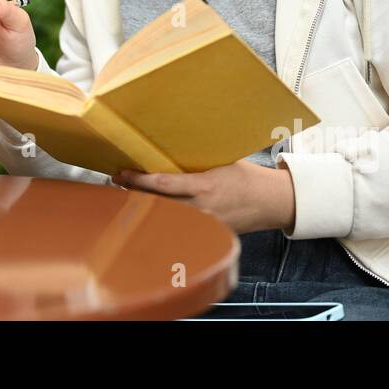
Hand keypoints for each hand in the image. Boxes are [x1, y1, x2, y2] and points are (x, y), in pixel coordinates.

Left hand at [112, 161, 296, 233]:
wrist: (272, 202)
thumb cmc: (247, 178)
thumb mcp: (222, 162)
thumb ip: (196, 163)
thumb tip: (169, 152)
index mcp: (205, 186)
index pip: (164, 184)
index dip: (139, 180)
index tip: (122, 173)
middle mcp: (201, 208)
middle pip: (158, 205)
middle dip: (135, 194)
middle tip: (117, 182)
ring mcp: (204, 225)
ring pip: (166, 218)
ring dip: (146, 207)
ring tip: (128, 195)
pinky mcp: (209, 235)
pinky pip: (181, 229)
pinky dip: (165, 220)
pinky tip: (152, 213)